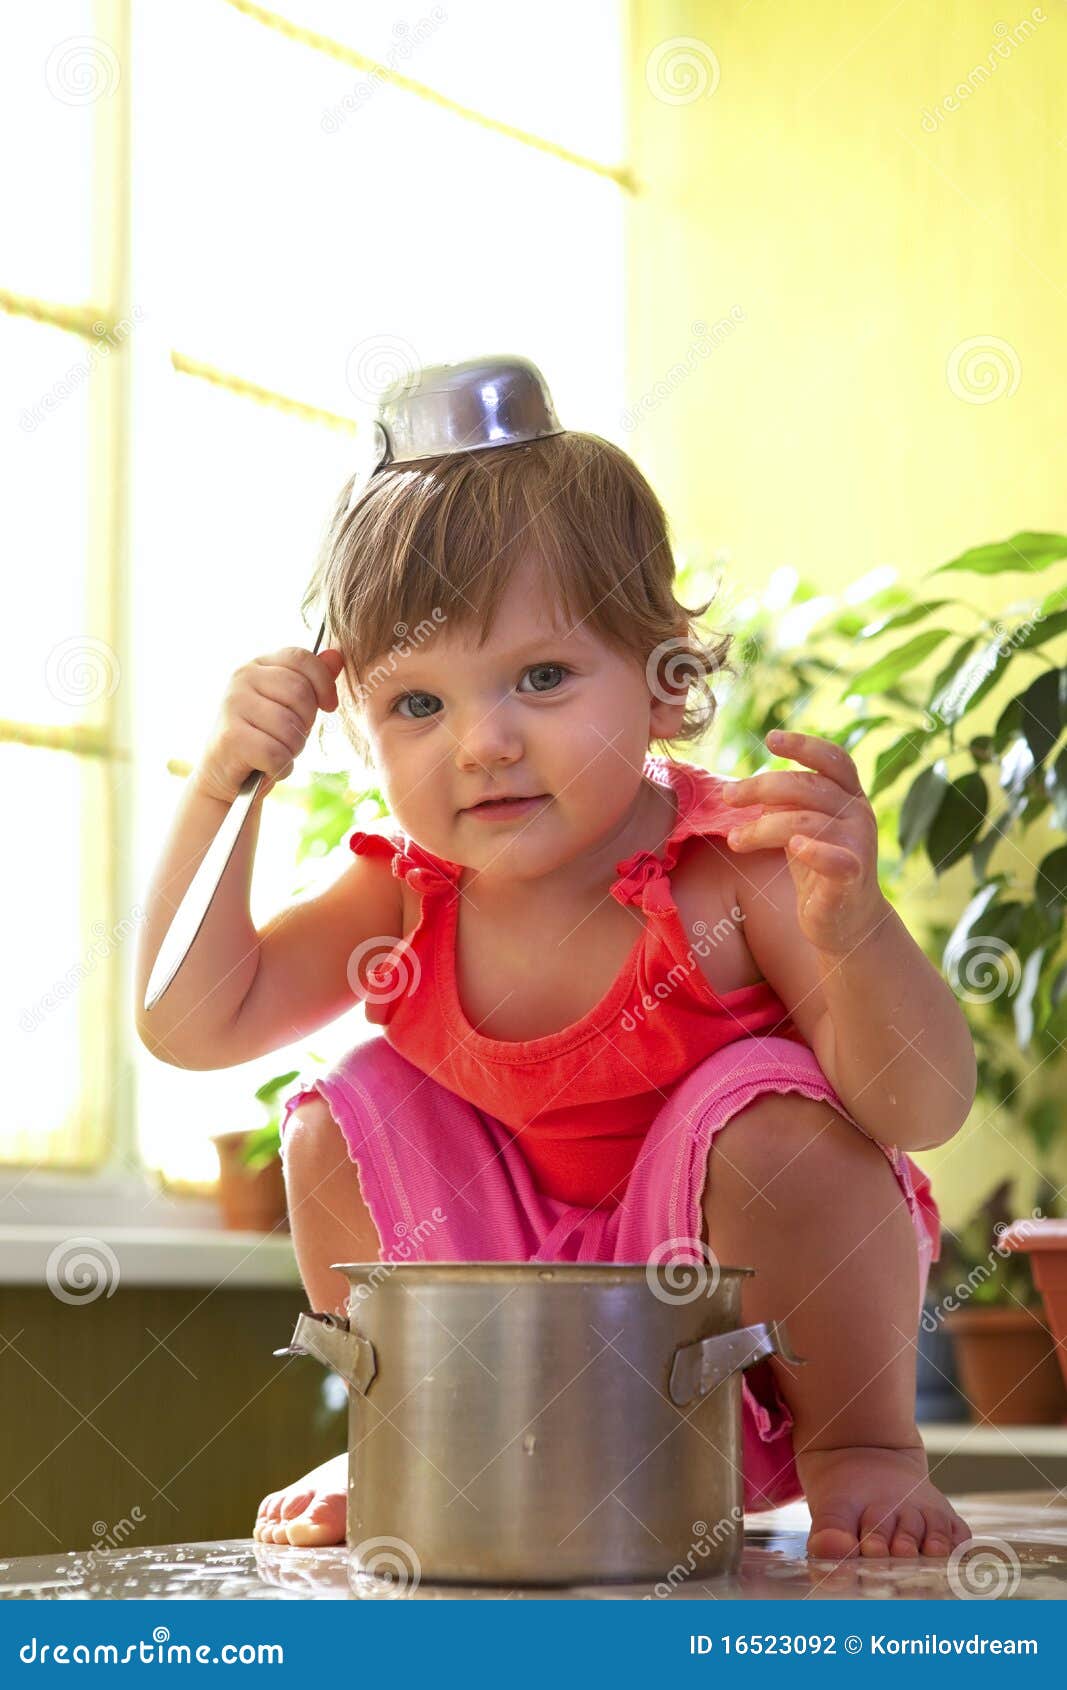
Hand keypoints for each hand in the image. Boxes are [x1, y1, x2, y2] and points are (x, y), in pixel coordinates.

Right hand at [194, 646, 345, 803]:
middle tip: (290, 737)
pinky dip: (280, 767)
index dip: (324, 683)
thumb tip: (336, 656)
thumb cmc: (263, 737)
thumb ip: (312, 681)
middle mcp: (242, 678)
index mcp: (258, 665)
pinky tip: (268, 767)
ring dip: (292, 750)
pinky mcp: (231, 736)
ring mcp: (233, 705)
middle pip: (300, 692)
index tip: (329, 706)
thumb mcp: (291, 707)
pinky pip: (276, 753)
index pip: (301, 658)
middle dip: (306, 723)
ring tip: (277, 753)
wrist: (225, 775)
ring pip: (290, 727)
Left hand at [722, 729, 887, 954]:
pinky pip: (834, 859)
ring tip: (735, 840)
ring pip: (804, 822)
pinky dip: (813, 851)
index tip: (771, 738)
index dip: (804, 745)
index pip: (833, 760)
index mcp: (849, 796)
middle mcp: (858, 814)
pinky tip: (794, 847)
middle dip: (761, 787)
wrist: (846, 922)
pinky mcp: (852, 877)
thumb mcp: (803, 828)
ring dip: (761, 828)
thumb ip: (788, 804)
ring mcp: (858, 845)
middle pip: (808, 787)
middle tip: (728, 796)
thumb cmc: (819, 868)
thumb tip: (750, 787)